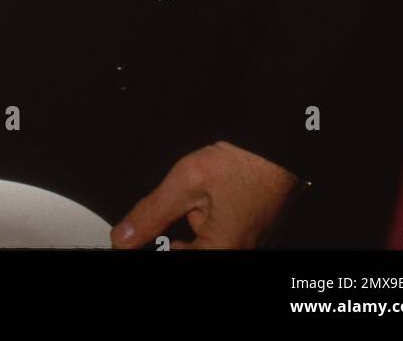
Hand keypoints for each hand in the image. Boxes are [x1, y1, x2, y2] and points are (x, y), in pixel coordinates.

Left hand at [111, 140, 299, 249]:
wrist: (279, 144)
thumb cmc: (244, 162)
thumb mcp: (186, 182)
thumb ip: (152, 214)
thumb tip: (123, 238)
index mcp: (222, 250)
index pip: (176, 257)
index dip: (158, 245)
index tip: (143, 239)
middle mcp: (241, 252)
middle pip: (195, 251)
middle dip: (180, 234)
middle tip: (189, 204)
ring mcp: (255, 244)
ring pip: (212, 241)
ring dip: (199, 225)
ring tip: (209, 194)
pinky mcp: (262, 231)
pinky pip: (230, 232)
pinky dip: (218, 219)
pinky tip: (220, 196)